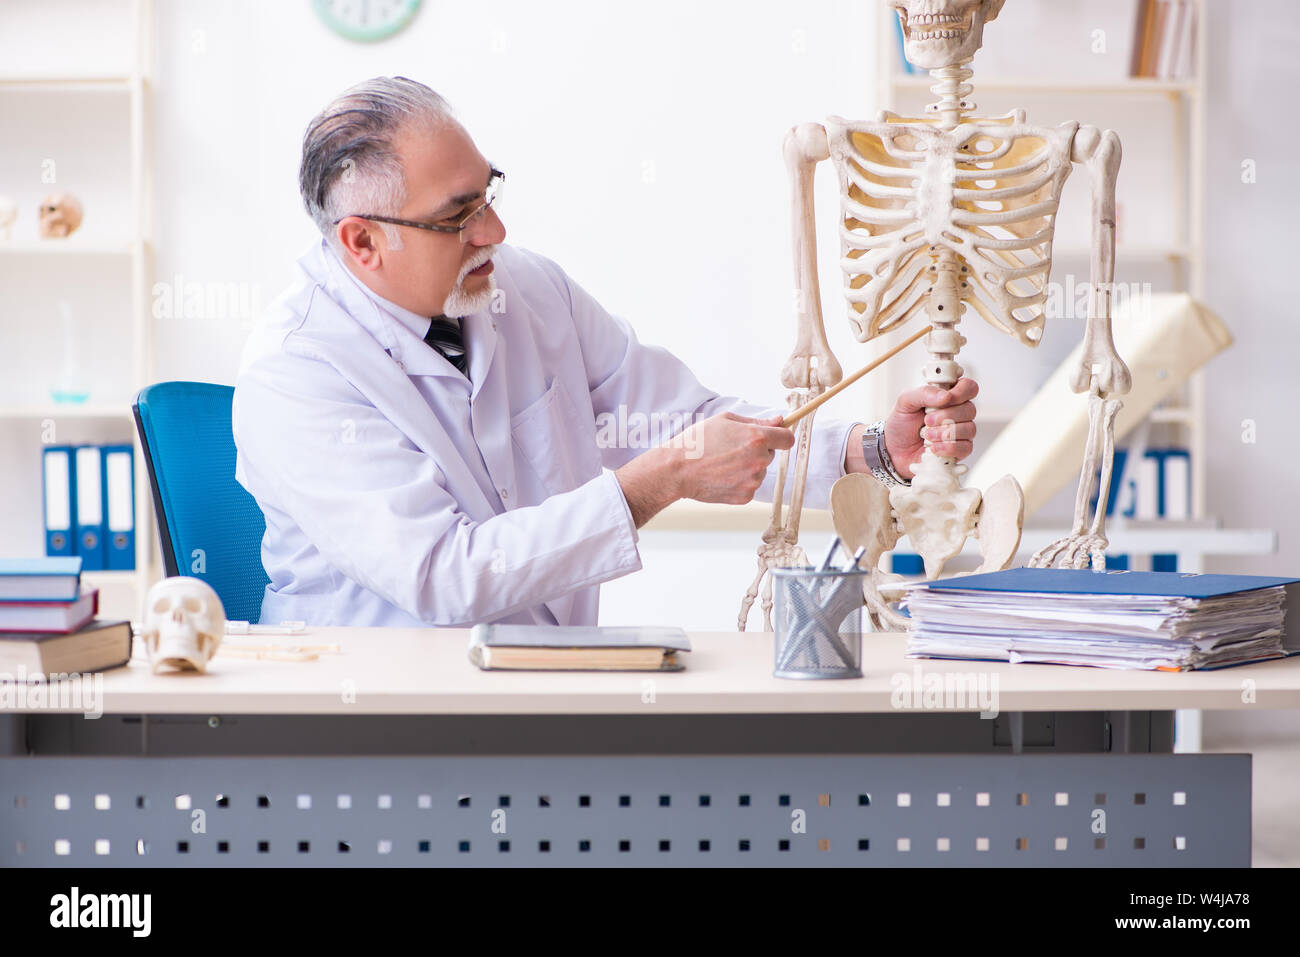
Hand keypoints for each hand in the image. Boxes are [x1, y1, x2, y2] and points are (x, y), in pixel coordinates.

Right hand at [668, 412, 793, 503]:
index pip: (788, 439)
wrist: (677, 470)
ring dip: (748, 466)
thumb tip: (779, 420)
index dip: (781, 436)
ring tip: (723, 463)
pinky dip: (740, 481)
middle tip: (732, 448)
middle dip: (757, 450)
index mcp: (757, 438)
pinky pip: (750, 485)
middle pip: (770, 454)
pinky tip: (722, 476)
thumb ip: (757, 421)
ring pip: (760, 470)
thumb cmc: (698, 441)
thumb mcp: (726, 421)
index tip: (774, 437)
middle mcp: (759, 460)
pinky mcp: (745, 496)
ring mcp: (753, 481)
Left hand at [883, 377, 978, 480]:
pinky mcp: (959, 451)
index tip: (946, 399)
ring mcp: (960, 432)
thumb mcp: (905, 402)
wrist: (893, 450)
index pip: (969, 387)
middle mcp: (958, 413)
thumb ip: (924, 393)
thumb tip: (946, 396)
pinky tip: (933, 448)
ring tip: (926, 435)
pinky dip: (947, 448)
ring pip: (969, 429)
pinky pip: (965, 448)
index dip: (961, 392)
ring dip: (944, 433)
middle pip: (970, 409)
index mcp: (948, 396)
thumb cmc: (901, 424)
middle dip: (946, 416)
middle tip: (927, 421)